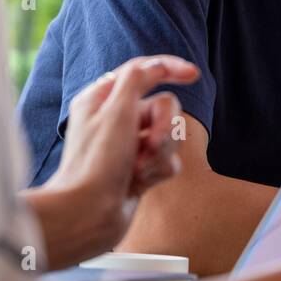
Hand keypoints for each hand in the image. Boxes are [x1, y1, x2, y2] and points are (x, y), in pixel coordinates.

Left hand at [24, 55, 197, 267]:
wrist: (88, 215)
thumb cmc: (95, 163)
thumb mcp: (115, 111)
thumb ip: (137, 80)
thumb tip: (155, 65)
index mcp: (102, 98)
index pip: (142, 70)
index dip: (169, 68)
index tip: (193, 74)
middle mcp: (116, 119)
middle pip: (163, 104)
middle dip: (164, 125)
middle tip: (150, 144)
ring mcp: (129, 146)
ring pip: (169, 134)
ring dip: (161, 152)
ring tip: (141, 169)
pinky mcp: (140, 169)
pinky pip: (168, 161)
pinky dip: (158, 171)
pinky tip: (140, 184)